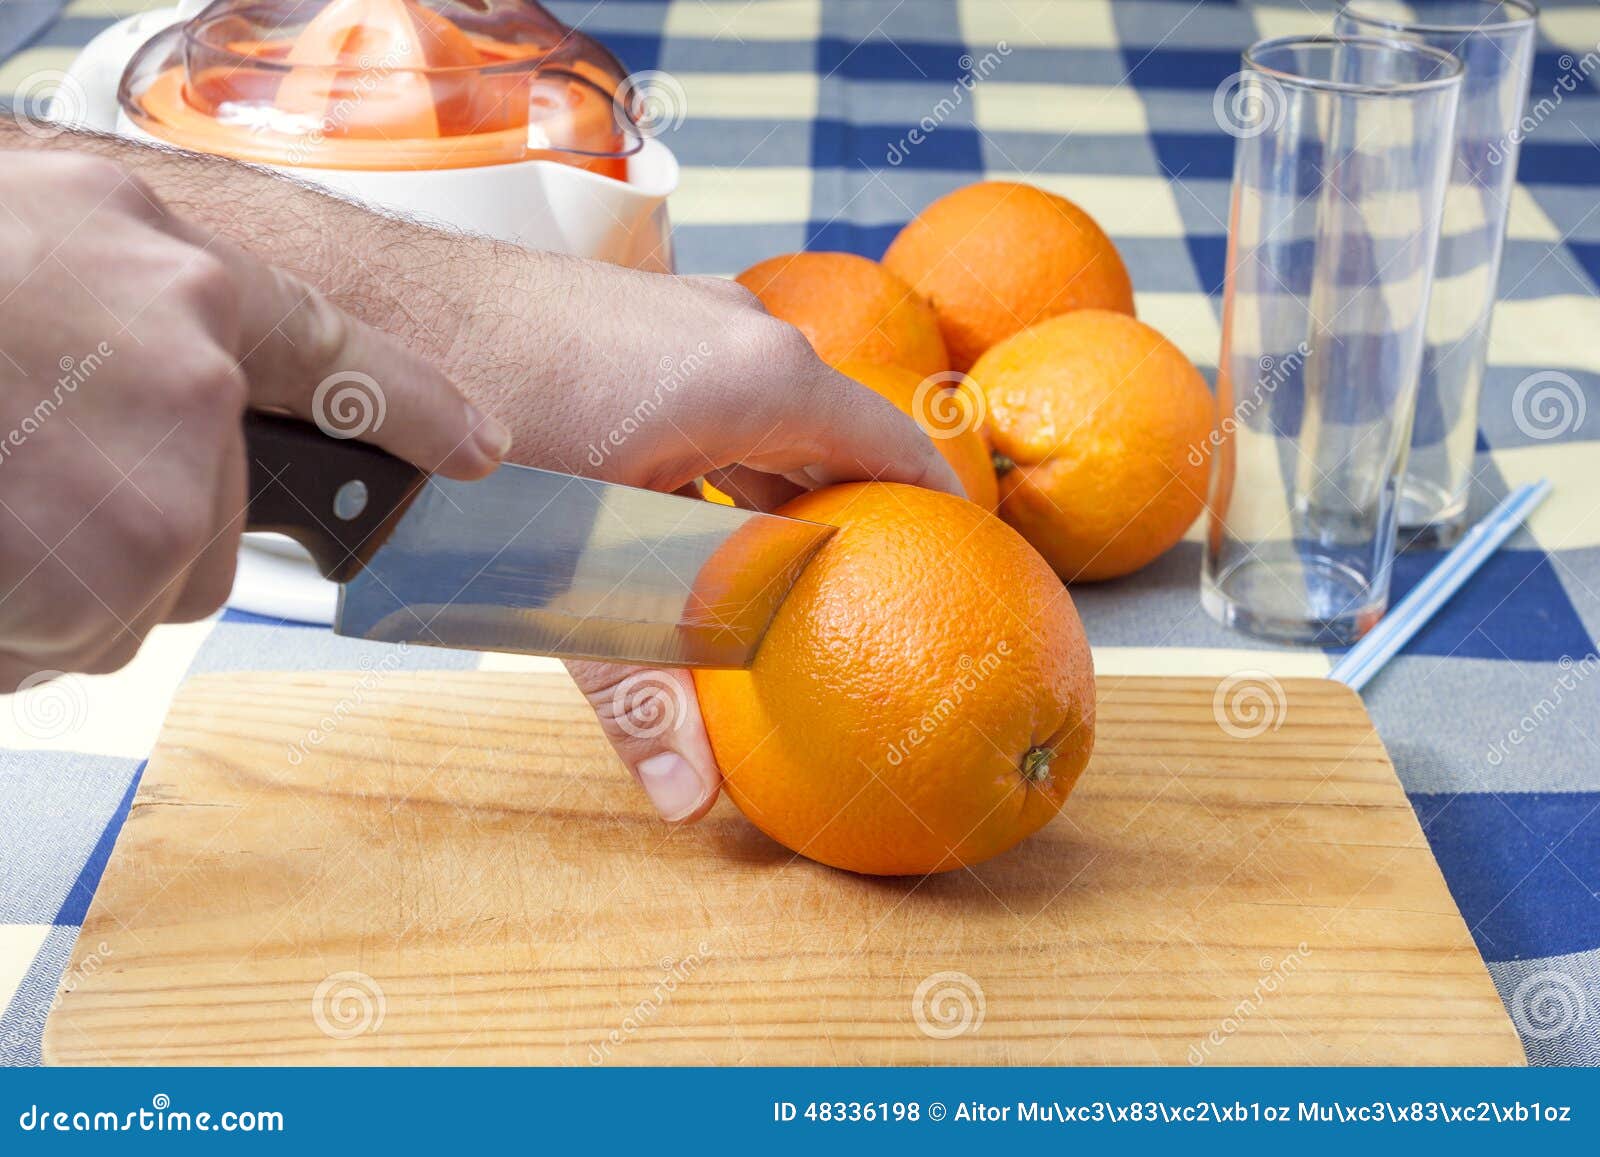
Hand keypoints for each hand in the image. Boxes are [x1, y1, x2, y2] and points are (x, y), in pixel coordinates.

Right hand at [0, 152, 508, 687]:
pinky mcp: (105, 576)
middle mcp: (198, 390)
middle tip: (24, 479)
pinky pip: (74, 640)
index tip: (483, 445)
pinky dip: (17, 624)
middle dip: (130, 534)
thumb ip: (134, 302)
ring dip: (58, 583)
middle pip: (209, 529)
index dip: (418, 404)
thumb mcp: (41, 231)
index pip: (343, 356)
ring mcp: (157, 492)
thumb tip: (189, 382)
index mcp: (185, 288)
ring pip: (136, 594)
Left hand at [450, 253, 965, 821]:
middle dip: (846, 523)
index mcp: (760, 377)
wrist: (357, 300)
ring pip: (764, 427)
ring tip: (778, 581)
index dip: (941, 508)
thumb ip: (640, 686)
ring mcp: (683, 319)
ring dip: (773, 500)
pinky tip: (683, 529)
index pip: (898, 447)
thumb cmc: (471, 411)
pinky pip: (712, 407)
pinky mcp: (633, 327)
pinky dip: (719, 470)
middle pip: (833, 443)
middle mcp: (738, 333)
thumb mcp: (570, 562)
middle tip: (864, 602)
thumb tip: (693, 799)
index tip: (967, 564)